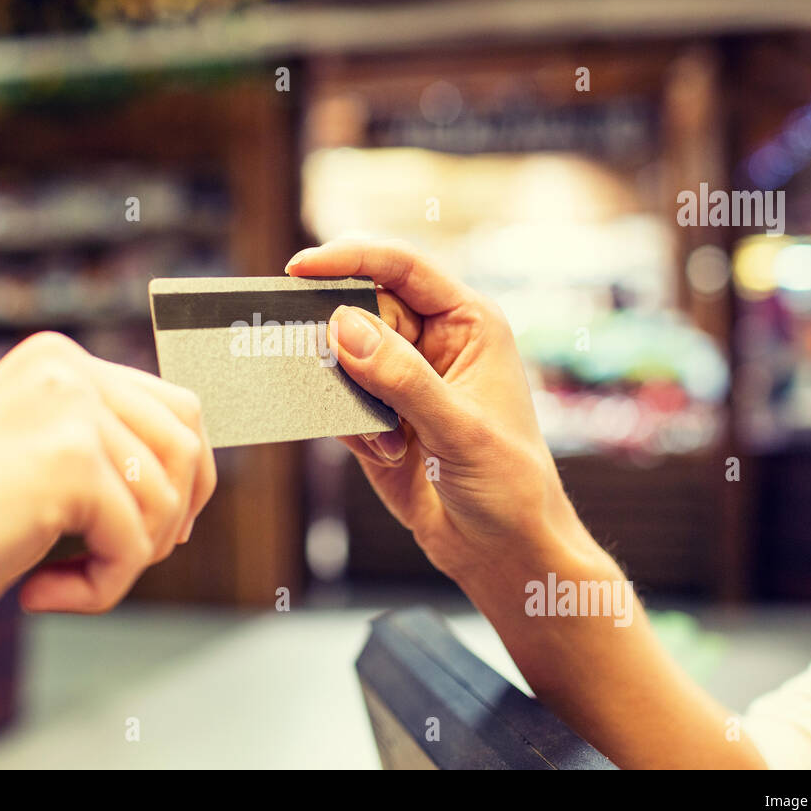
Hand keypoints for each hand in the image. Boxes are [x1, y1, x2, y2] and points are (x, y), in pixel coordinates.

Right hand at [0, 331, 215, 652]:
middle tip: (113, 564)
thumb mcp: (31, 463)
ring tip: (63, 581)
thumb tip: (194, 471)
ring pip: (168, 499)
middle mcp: (66, 368)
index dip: (185, 480)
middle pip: (188, 444)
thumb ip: (100, 447)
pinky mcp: (69, 464)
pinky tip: (38, 596)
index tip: (152, 535)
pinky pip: (135, 545)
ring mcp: (68, 409)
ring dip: (129, 558)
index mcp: (56, 359)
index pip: (179, 407)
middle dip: (170, 518)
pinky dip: (103, 589)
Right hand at [287, 240, 602, 583]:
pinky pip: (337, 398)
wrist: (502, 551)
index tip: (300, 269)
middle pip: (363, 309)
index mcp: (468, 322)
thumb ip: (401, 378)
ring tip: (390, 437)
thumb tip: (342, 326)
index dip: (351, 258)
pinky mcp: (377, 413)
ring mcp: (403, 378)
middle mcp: (434, 340)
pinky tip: (390, 455)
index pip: (403, 267)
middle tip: (343, 381)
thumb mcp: (459, 429)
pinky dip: (349, 425)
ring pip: (342, 354)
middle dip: (344, 344)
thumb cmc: (510, 486)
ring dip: (350, 395)